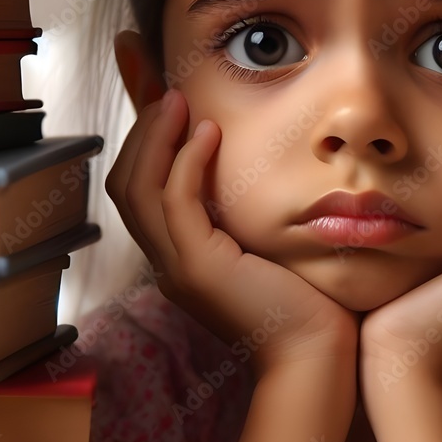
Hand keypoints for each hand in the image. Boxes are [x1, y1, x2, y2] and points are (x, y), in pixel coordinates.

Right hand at [106, 88, 359, 385]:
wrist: (317, 353)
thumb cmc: (304, 300)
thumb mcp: (263, 241)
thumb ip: (242, 209)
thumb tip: (247, 164)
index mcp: (179, 255)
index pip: (139, 189)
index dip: (140, 140)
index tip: (153, 90)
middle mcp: (167, 261)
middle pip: (124, 184)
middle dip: (139, 131)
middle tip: (164, 89)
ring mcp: (176, 268)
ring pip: (137, 189)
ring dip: (155, 137)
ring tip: (178, 100)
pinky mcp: (198, 269)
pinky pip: (174, 203)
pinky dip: (184, 162)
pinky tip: (209, 133)